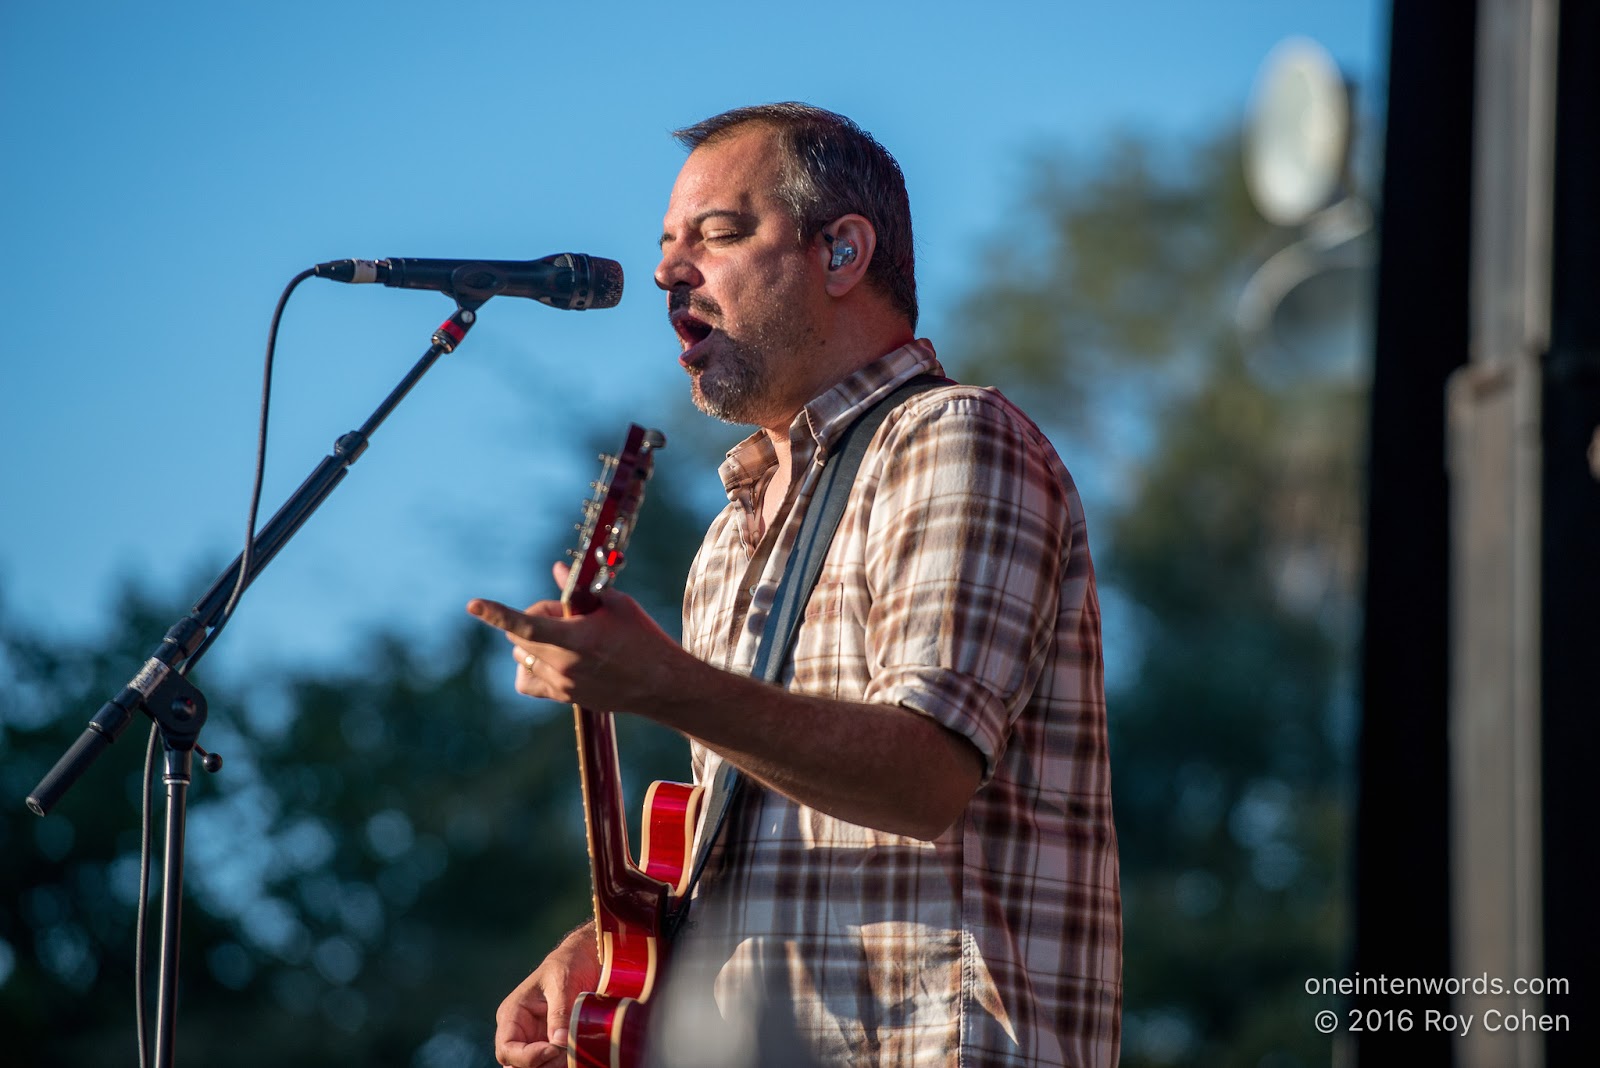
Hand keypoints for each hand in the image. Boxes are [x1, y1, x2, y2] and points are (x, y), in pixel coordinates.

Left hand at [468, 562, 693, 713]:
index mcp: (577, 637)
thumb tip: (558, 570)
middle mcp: (564, 664)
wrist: (660, 684)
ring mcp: (561, 683)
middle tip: (567, 616)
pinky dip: (529, 666)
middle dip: (535, 617)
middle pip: (519, 634)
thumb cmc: (642, 638)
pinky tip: (551, 659)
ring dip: (534, 641)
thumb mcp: (615, 605)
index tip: (473, 604)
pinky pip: (525, 680)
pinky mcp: (562, 697)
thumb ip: (580, 590)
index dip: (496, 613)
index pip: (525, 623)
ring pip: (521, 655)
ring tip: (567, 638)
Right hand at [494, 924, 600, 1066]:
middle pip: (517, 1064)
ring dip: (552, 1065)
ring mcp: (534, 1039)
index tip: (554, 1049)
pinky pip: (550, 1062)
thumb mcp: (562, 982)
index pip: (506, 1048)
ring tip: (573, 1053)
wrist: (582, 959)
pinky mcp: (550, 1043)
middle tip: (567, 1054)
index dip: (527, 1057)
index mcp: (513, 1014)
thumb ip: (559, 1012)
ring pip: (534, 1066)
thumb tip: (559, 1042)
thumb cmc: (566, 965)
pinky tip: (576, 1054)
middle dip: (542, 1064)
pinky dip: (561, 1063)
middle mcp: (519, 1030)